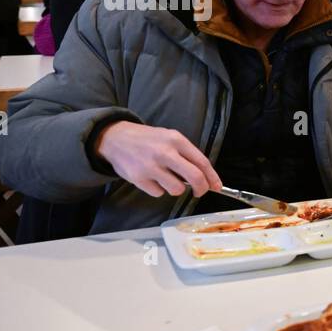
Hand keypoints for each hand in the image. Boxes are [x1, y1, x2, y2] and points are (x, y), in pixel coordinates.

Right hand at [94, 121, 221, 198]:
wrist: (115, 138)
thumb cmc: (147, 140)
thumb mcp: (169, 137)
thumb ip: (186, 154)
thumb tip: (205, 176)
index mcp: (176, 140)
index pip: (202, 162)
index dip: (212, 177)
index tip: (216, 186)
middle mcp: (165, 152)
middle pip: (195, 177)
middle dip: (201, 189)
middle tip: (199, 192)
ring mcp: (150, 166)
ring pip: (177, 189)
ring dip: (176, 189)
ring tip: (167, 179)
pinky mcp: (138, 178)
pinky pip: (158, 193)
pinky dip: (158, 189)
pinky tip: (152, 179)